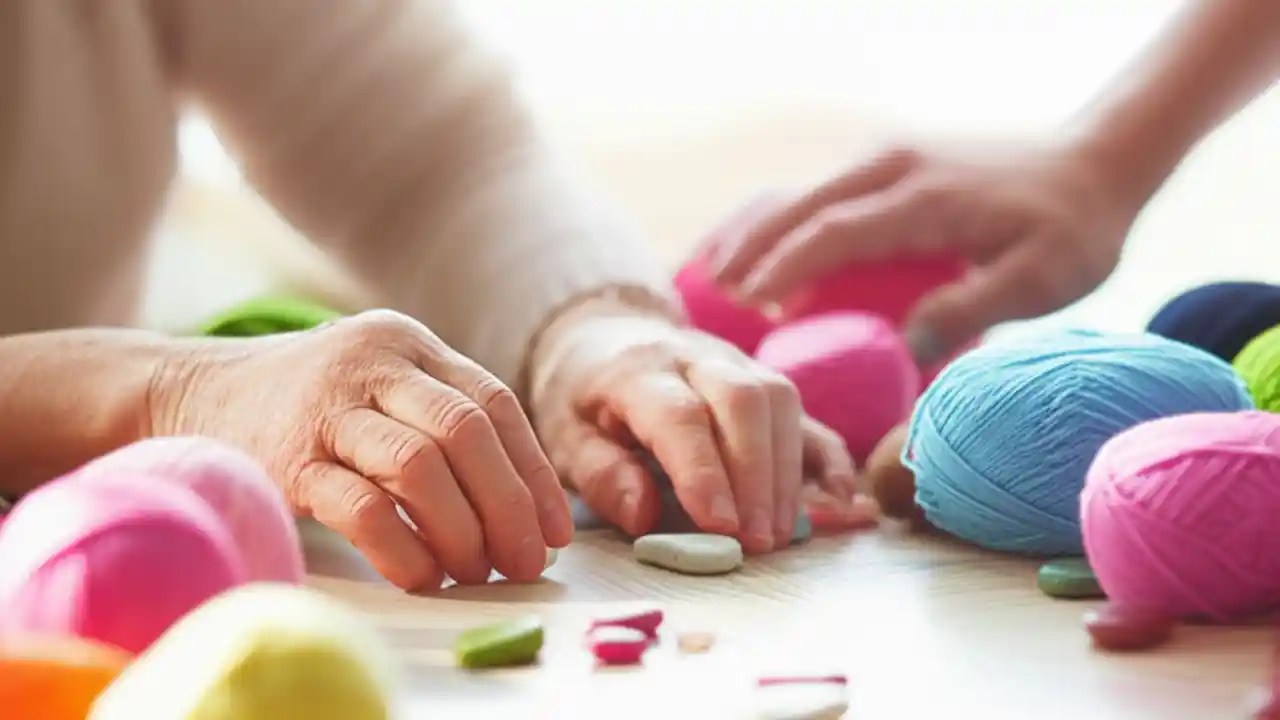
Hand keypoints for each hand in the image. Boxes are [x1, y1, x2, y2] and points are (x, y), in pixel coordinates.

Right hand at [148, 310, 572, 591]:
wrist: (193, 393)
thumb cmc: (311, 403)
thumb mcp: (380, 383)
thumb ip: (444, 419)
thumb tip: (526, 507)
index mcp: (409, 344)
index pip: (494, 403)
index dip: (534, 471)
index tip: (555, 531)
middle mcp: (373, 363)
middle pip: (467, 432)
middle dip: (508, 505)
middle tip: (524, 562)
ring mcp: (327, 406)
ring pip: (420, 467)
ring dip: (461, 531)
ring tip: (476, 572)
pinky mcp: (287, 457)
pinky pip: (362, 508)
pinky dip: (403, 549)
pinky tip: (422, 575)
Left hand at [528, 299, 857, 553]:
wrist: (606, 336)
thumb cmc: (583, 398)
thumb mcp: (564, 436)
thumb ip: (601, 475)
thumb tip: (644, 516)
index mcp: (638, 371)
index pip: (680, 416)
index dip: (703, 472)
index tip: (719, 527)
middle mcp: (697, 357)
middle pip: (745, 401)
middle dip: (757, 476)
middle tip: (756, 542)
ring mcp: (740, 363)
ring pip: (781, 403)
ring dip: (787, 474)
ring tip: (777, 536)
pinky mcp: (766, 383)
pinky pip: (807, 414)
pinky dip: (828, 457)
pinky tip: (839, 500)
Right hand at [707, 142, 1139, 362]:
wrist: (1095, 164)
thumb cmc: (1071, 231)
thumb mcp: (1042, 279)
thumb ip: (975, 309)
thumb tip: (906, 348)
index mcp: (921, 197)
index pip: (831, 230)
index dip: (784, 267)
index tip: (748, 307)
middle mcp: (891, 167)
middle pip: (796, 205)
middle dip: (747, 250)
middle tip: (707, 298)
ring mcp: (884, 160)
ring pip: (795, 191)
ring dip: (749, 230)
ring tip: (705, 274)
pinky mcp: (884, 165)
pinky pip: (812, 190)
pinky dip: (772, 218)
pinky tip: (747, 245)